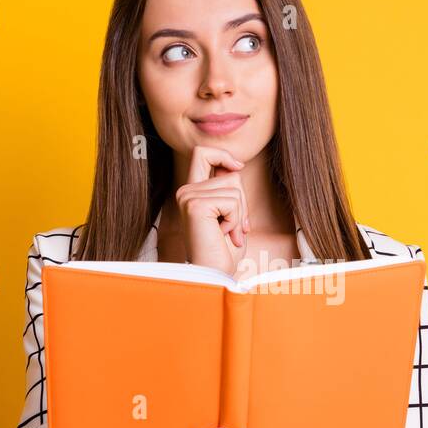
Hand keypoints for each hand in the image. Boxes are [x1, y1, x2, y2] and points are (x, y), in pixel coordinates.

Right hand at [175, 145, 249, 276]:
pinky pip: (232, 201)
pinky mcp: (195, 205)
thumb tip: (234, 167)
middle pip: (230, 175)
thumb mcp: (230, 213)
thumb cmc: (223, 250)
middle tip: (233, 228)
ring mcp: (188, 196)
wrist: (215, 274)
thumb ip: (229, 190)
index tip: (237, 167)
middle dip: (242, 202)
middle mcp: (185, 191)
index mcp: (192, 191)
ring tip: (226, 233)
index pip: (202, 153)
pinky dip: (235, 220)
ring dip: (239, 214)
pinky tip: (222, 234)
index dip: (222, 154)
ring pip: (234, 188)